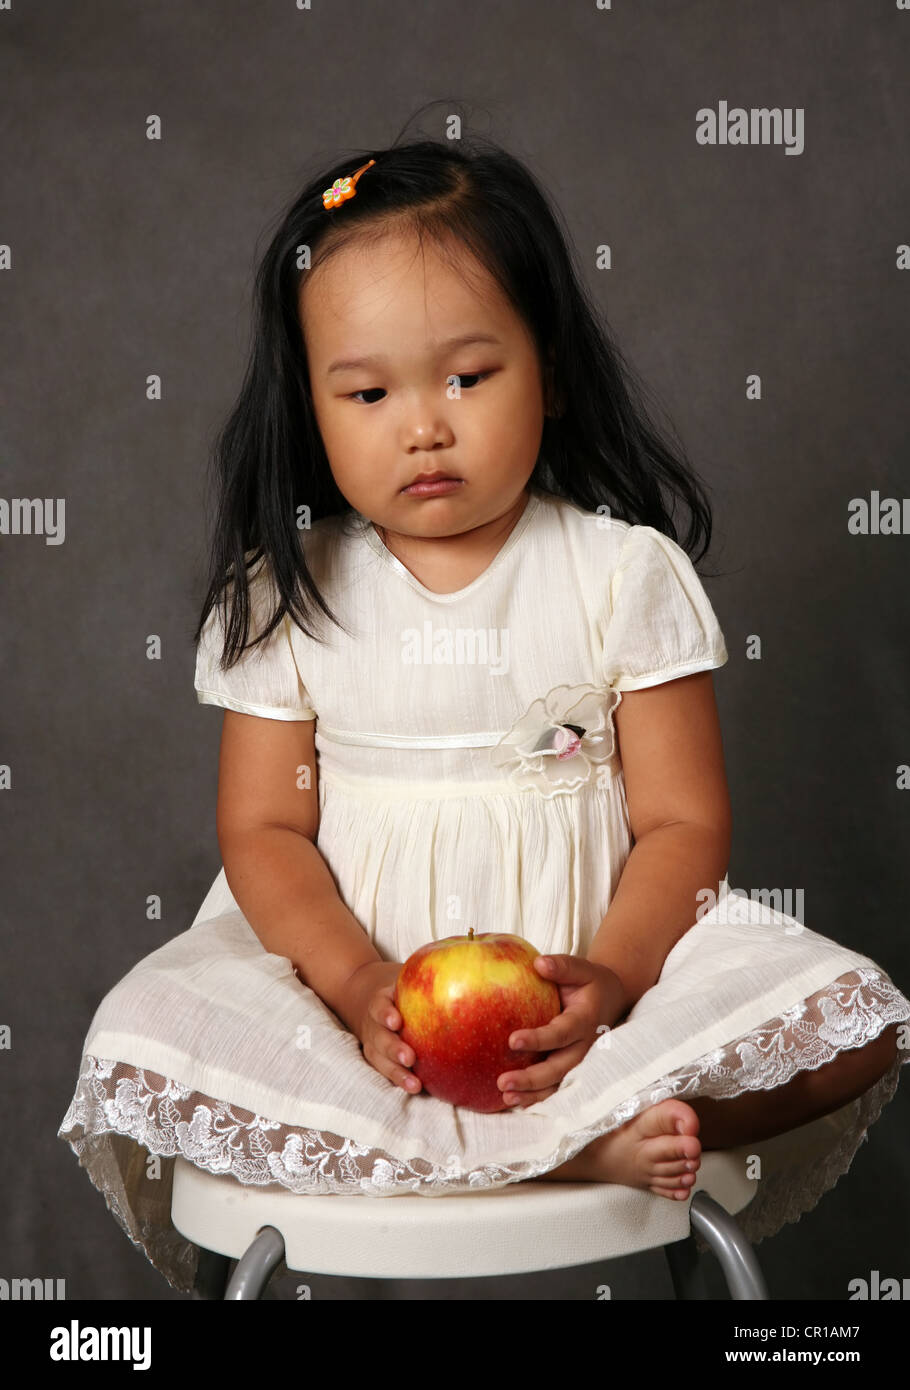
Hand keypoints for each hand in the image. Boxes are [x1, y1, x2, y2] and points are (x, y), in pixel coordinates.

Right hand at [347, 960, 422, 1095]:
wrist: (361, 991)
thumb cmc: (397, 982)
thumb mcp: (406, 972)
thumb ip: (428, 971)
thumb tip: (470, 956)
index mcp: (380, 999)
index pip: (380, 1005)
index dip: (386, 1013)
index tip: (396, 1020)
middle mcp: (374, 1023)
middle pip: (379, 1038)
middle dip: (393, 1048)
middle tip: (409, 1057)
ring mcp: (373, 1042)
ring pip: (380, 1059)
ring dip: (395, 1072)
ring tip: (414, 1084)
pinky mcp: (378, 1057)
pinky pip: (385, 1070)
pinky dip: (399, 1080)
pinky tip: (417, 1088)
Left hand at [497, 955, 630, 1108]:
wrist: (612, 999)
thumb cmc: (590, 982)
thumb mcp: (581, 969)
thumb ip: (562, 966)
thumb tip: (539, 963)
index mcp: (585, 1020)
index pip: (561, 1033)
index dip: (539, 1039)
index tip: (513, 1039)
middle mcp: (586, 1046)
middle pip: (560, 1068)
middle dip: (532, 1078)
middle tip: (503, 1081)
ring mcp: (582, 1062)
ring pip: (559, 1084)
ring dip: (533, 1094)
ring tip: (506, 1097)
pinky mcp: (575, 1070)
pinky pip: (557, 1088)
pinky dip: (538, 1098)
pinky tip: (514, 1102)